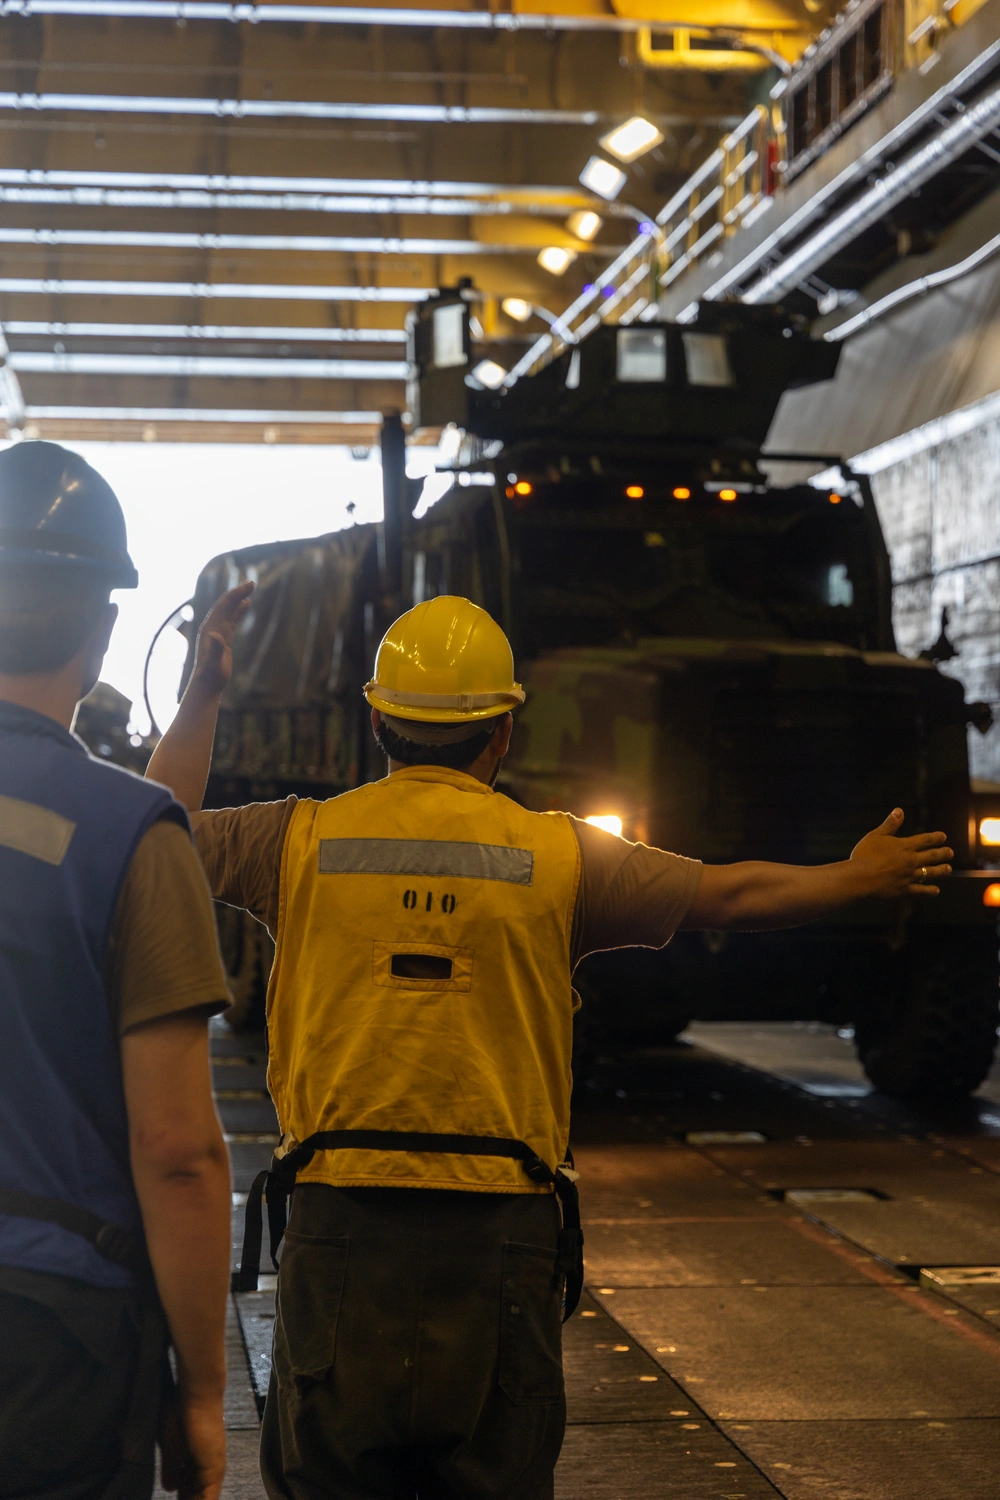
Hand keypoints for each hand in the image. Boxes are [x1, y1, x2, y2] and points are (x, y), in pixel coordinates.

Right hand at [159, 1391, 225, 1499]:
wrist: (196, 1396)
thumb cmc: (180, 1414)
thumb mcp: (170, 1448)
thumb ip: (171, 1468)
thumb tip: (170, 1488)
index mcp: (196, 1462)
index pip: (188, 1490)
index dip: (181, 1498)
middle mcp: (208, 1467)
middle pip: (196, 1495)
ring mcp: (213, 1468)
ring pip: (204, 1498)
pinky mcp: (215, 1468)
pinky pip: (209, 1498)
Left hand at [190, 582, 253, 698]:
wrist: (206, 686)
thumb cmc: (211, 676)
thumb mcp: (214, 663)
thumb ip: (214, 649)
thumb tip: (216, 635)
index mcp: (210, 629)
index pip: (224, 606)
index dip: (236, 595)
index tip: (249, 586)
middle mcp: (212, 627)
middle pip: (226, 605)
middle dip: (238, 593)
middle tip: (252, 582)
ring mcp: (217, 632)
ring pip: (228, 611)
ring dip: (238, 599)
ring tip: (250, 589)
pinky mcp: (222, 639)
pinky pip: (231, 620)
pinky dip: (238, 610)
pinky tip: (246, 605)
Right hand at [850, 808, 952, 897]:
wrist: (859, 878)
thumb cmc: (864, 855)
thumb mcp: (876, 835)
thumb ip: (890, 824)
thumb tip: (899, 810)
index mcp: (904, 846)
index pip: (925, 840)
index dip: (936, 838)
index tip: (943, 837)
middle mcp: (911, 861)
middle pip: (932, 856)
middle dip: (943, 853)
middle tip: (950, 853)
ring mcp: (909, 876)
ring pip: (930, 873)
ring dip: (941, 870)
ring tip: (948, 869)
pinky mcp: (904, 890)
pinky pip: (921, 890)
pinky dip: (930, 891)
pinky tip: (936, 891)